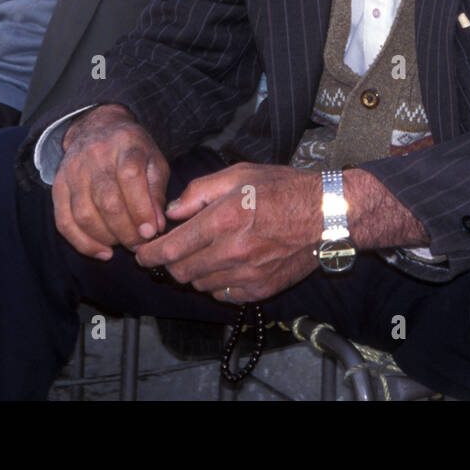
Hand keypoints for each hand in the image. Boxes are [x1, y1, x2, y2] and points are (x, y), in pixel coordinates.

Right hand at [53, 104, 169, 259]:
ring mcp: (73, 170)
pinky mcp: (58, 185)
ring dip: (106, 238)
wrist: (97, 128)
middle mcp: (96, 155)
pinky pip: (64, 221)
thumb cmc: (132, 151)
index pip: (130, 177)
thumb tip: (155, 226)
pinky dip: (82, 242)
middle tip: (139, 244)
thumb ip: (157, 193)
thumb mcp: (154, 162)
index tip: (150, 232)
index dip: (140, 209)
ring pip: (84, 213)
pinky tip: (102, 252)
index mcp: (125, 144)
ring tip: (123, 245)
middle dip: (125, 230)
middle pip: (107, 200)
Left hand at [135, 164, 321, 303]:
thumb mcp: (239, 174)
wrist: (327, 215)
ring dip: (194, 272)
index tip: (141, 254)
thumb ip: (199, 192)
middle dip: (170, 263)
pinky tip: (225, 265)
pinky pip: (223, 294)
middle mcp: (233, 251)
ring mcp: (247, 274)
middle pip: (181, 271)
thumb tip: (172, 211)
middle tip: (172, 250)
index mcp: (224, 219)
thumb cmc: (284, 189)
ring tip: (205, 253)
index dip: (150, 254)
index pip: (172, 248)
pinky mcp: (261, 289)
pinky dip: (217, 283)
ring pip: (200, 284)